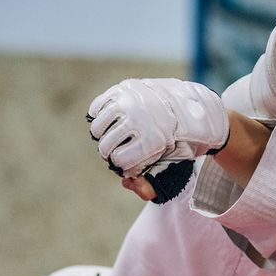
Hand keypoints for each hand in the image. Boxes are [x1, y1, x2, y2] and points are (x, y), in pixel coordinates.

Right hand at [88, 78, 228, 194]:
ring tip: (113, 135)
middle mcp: (138, 118)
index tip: (131, 161)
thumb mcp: (169, 162)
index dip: (123, 165)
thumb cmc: (171, 138)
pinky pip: (95, 109)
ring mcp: (127, 102)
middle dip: (110, 153)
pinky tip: (110, 121)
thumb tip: (133, 186)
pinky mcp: (120, 89)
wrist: (180, 103)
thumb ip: (152, 182)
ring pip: (96, 129)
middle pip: (105, 147)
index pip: (120, 161)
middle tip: (119, 149)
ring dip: (102, 135)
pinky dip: (99, 117)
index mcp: (153, 139)